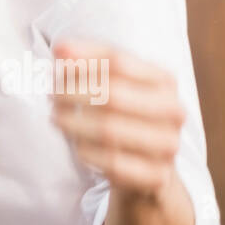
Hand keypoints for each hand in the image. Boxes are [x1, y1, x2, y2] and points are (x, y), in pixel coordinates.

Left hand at [49, 39, 184, 198]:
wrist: (150, 167)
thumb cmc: (125, 115)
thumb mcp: (114, 83)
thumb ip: (88, 62)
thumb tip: (60, 48)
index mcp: (165, 80)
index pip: (118, 61)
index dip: (82, 59)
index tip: (55, 59)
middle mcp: (173, 111)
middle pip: (112, 94)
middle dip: (72, 92)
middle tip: (51, 95)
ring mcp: (168, 145)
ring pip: (109, 130)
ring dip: (72, 123)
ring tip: (56, 118)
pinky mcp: (157, 176)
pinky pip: (111, 162)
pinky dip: (86, 151)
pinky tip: (76, 145)